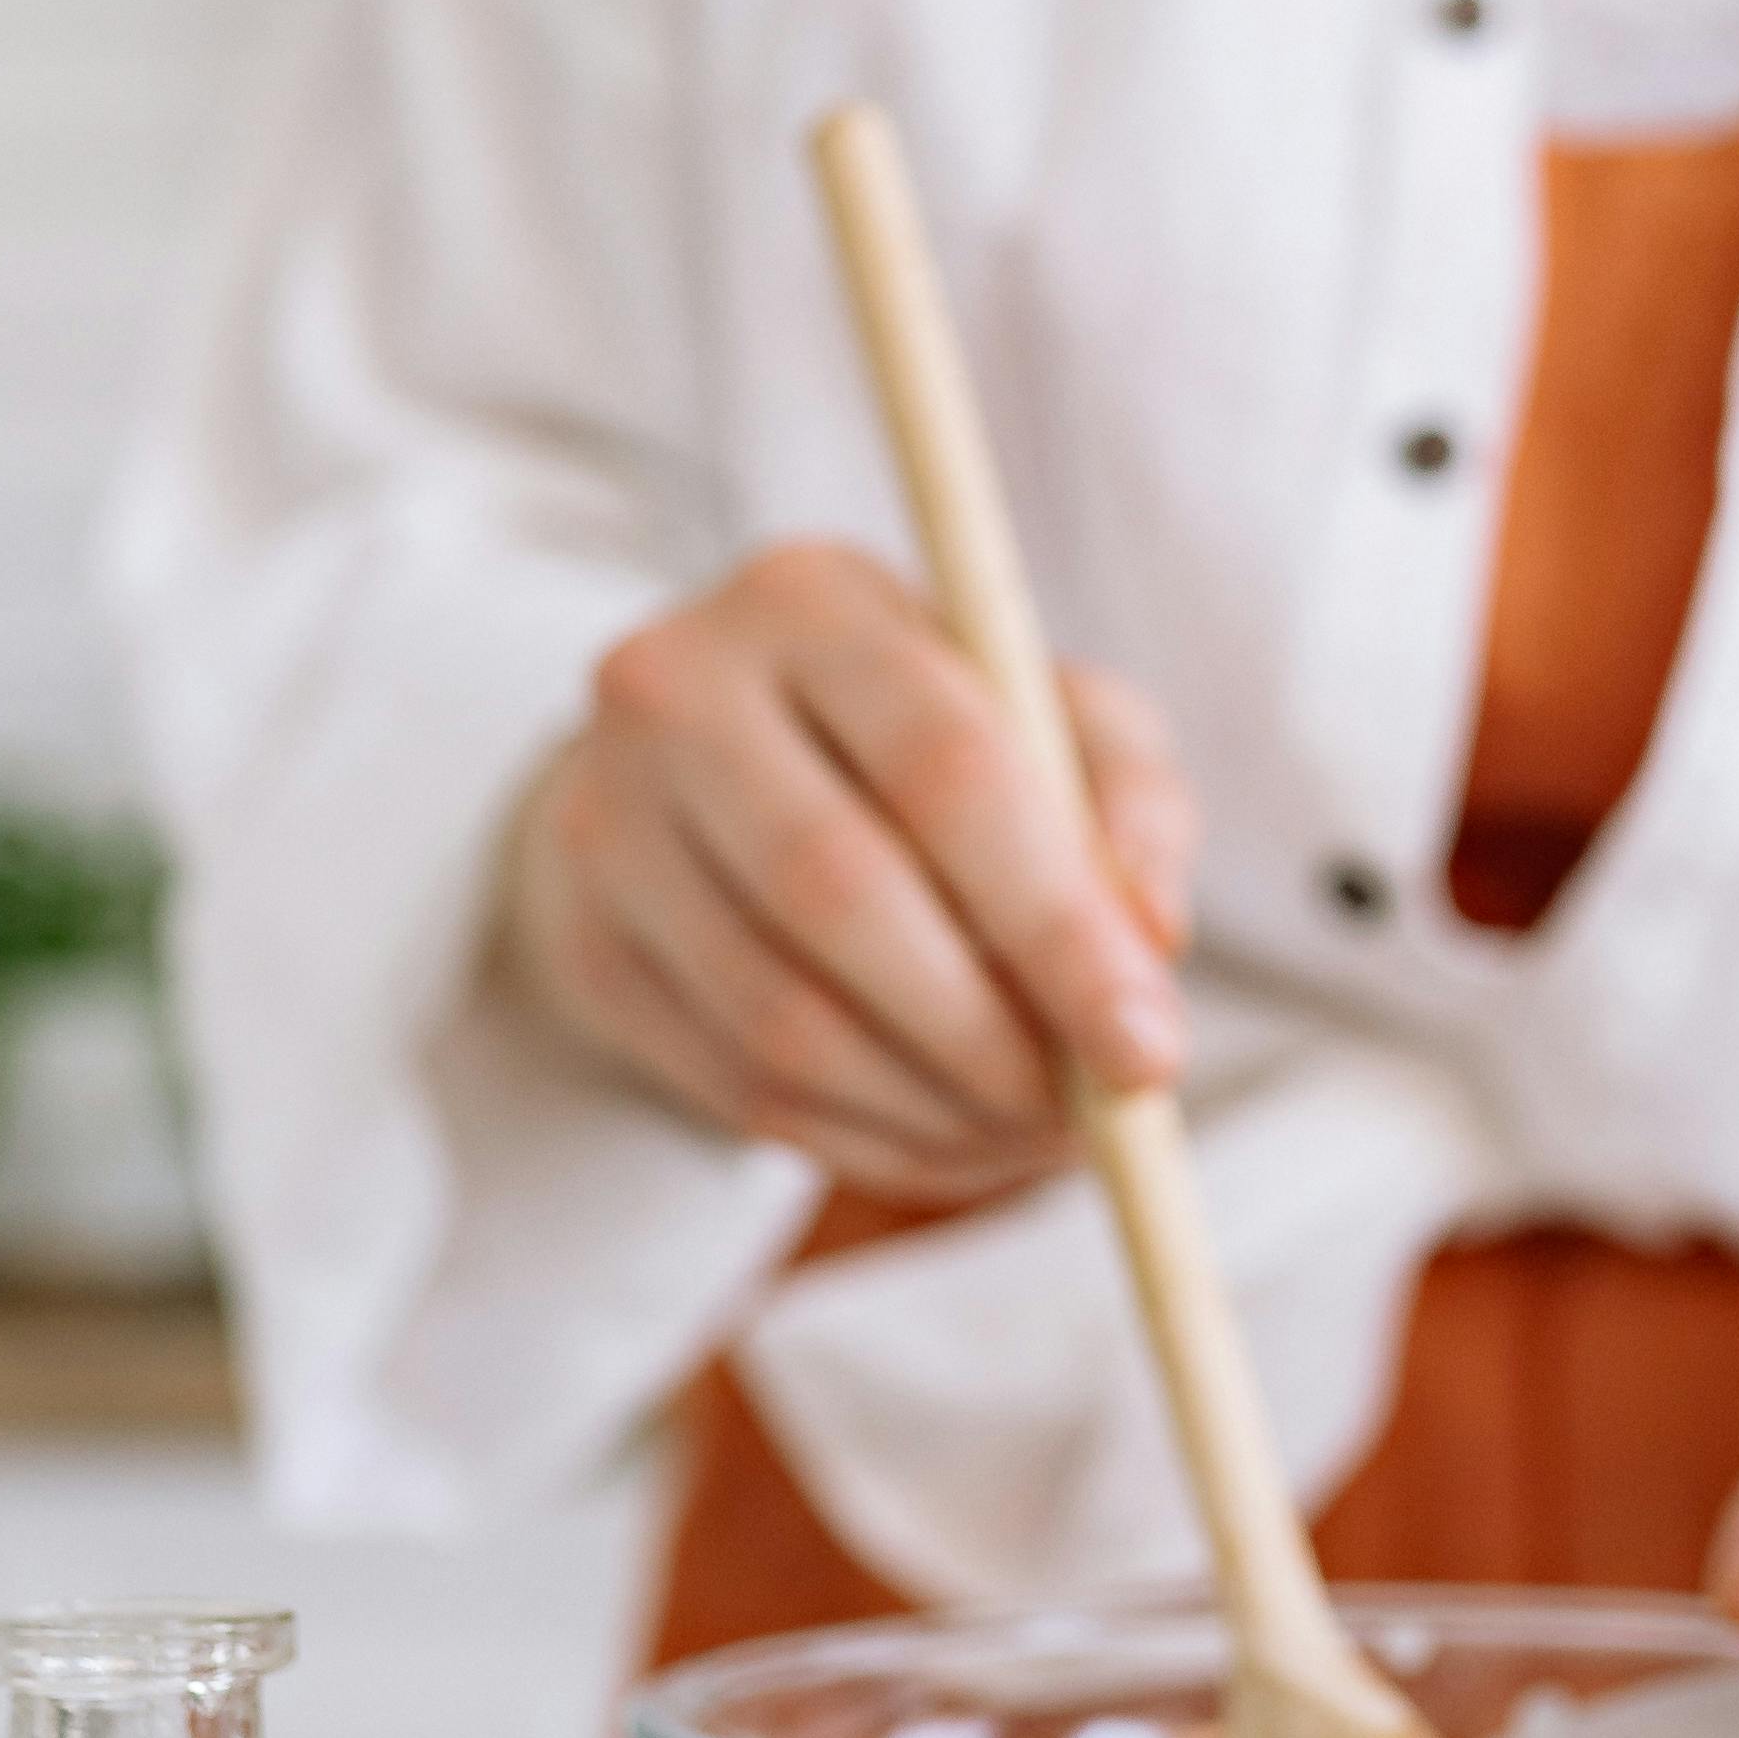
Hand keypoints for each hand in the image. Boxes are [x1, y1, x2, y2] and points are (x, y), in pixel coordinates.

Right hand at [497, 541, 1196, 1204]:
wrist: (706, 765)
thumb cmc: (921, 733)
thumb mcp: (1047, 716)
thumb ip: (1126, 799)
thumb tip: (1151, 940)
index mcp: (809, 600)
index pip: (944, 767)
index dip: (1057, 925)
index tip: (1150, 1050)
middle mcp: (677, 690)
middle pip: (843, 894)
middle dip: (992, 1036)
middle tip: (1094, 1114)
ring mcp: (606, 822)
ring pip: (781, 1018)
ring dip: (933, 1108)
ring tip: (1033, 1131)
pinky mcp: (586, 947)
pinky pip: (736, 1085)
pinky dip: (867, 1137)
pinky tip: (947, 1136)